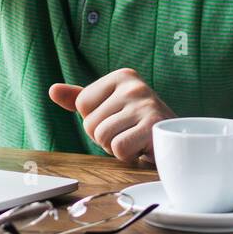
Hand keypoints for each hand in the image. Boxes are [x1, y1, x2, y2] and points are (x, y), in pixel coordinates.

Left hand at [49, 68, 174, 164]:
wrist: (180, 143)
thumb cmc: (139, 126)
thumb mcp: (109, 108)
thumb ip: (81, 99)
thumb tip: (52, 90)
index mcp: (122, 76)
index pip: (82, 104)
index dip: (95, 121)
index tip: (119, 120)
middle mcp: (134, 85)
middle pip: (90, 123)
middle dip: (105, 137)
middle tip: (129, 134)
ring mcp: (145, 104)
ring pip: (102, 137)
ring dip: (116, 147)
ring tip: (135, 140)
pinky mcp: (153, 125)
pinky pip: (119, 149)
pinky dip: (128, 157)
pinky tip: (142, 148)